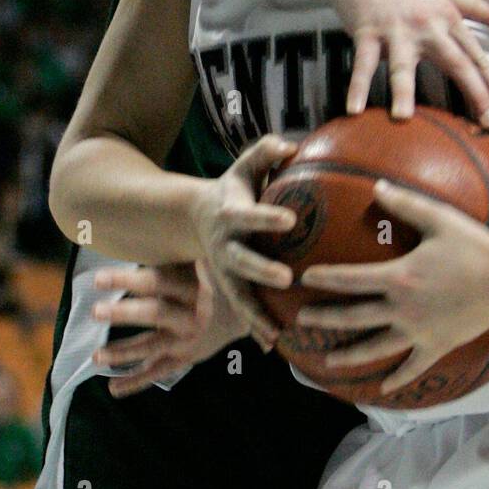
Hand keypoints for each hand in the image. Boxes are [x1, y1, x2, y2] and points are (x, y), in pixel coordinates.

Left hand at [90, 261, 244, 396]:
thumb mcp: (208, 262)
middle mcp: (193, 316)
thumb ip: (180, 255)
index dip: (129, 279)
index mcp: (196, 287)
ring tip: (97, 356)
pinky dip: (137, 381)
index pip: (159, 281)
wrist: (257, 311)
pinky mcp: (188, 357)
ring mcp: (190, 340)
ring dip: (124, 351)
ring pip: (155, 346)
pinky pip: (161, 371)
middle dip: (124, 313)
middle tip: (95, 312)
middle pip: (156, 313)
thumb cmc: (221, 278)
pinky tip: (113, 388)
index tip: (98, 278)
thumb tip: (144, 231)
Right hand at [189, 134, 302, 346]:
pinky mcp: (229, 287)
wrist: (198, 217)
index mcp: (231, 215)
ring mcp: (225, 271)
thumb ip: (264, 153)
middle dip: (262, 270)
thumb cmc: (234, 189)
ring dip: (256, 313)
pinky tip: (273, 344)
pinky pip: (242, 310)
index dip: (266, 217)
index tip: (289, 219)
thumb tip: (290, 144)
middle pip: (243, 261)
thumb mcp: (244, 168)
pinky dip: (255, 327)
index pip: (250, 216)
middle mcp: (225, 247)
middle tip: (286, 277)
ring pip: (240, 295)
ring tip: (275, 330)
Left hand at [291, 180, 488, 394]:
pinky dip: (397, 378)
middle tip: (302, 318)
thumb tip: (375, 186)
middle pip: (355, 317)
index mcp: (399, 277)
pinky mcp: (438, 345)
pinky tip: (383, 386)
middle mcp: (404, 309)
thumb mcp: (439, 219)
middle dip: (325, 318)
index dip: (326, 278)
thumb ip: (405, 203)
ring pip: (376, 348)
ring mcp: (420, 332)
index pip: (351, 279)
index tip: (305, 277)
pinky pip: (413, 367)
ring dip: (349, 354)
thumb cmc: (475, 245)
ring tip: (328, 361)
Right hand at [327, 0, 488, 127]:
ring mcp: (396, 30)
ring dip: (403, 91)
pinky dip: (357, 86)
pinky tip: (354, 109)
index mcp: (448, 17)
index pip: (476, 56)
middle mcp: (427, 26)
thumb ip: (477, 7)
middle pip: (455, 63)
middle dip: (475, 93)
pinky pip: (362, 63)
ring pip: (402, 65)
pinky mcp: (367, 32)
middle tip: (487, 123)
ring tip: (404, 118)